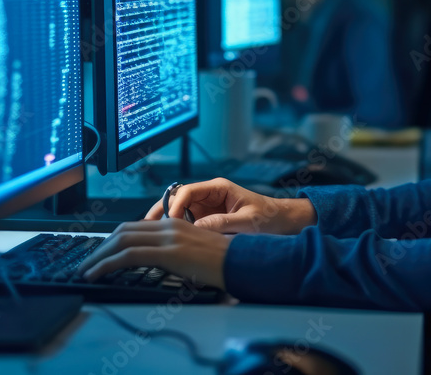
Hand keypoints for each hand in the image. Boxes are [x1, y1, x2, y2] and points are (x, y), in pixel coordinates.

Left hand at [78, 218, 229, 288]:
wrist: (242, 261)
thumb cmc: (224, 261)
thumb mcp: (195, 251)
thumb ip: (175, 251)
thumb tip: (157, 262)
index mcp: (174, 224)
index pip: (133, 227)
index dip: (112, 240)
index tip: (100, 254)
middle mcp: (168, 226)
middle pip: (123, 231)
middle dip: (100, 247)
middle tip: (87, 263)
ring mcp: (168, 237)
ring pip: (120, 241)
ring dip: (97, 257)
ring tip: (85, 271)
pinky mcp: (167, 252)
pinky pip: (127, 256)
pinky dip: (105, 265)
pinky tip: (95, 274)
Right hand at [144, 177, 315, 234]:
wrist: (282, 223)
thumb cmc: (269, 217)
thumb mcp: (248, 221)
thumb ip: (223, 224)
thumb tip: (197, 228)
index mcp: (218, 188)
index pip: (187, 191)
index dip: (175, 205)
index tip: (170, 222)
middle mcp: (209, 195)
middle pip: (177, 199)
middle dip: (162, 211)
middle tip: (148, 227)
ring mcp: (206, 208)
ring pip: (178, 211)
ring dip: (166, 222)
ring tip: (154, 236)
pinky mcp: (207, 220)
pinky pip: (186, 223)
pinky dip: (176, 231)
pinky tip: (170, 242)